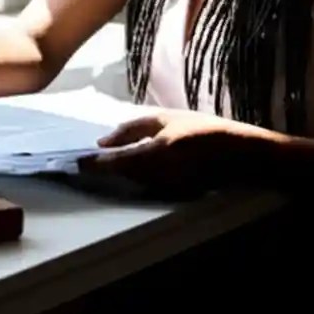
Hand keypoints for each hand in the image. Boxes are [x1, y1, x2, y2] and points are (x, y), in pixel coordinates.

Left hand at [78, 109, 267, 197]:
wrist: (240, 154)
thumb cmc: (204, 130)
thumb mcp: (167, 119)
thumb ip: (132, 129)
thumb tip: (103, 142)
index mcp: (154, 155)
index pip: (113, 165)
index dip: (91, 165)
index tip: (73, 162)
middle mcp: (157, 177)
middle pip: (119, 176)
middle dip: (103, 168)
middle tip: (85, 158)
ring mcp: (166, 189)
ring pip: (131, 182)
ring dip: (119, 172)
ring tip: (106, 159)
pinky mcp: (173, 194)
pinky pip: (146, 185)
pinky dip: (137, 176)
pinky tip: (135, 164)